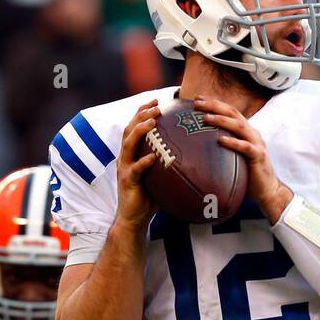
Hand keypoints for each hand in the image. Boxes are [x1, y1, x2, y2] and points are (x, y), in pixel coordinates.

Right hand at [115, 100, 159, 230]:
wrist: (134, 219)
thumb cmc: (149, 198)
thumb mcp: (160, 176)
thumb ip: (169, 163)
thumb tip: (195, 156)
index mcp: (132, 153)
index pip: (135, 126)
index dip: (143, 111)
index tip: (157, 101)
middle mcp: (125, 157)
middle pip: (130, 128)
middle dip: (142, 114)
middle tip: (157, 106)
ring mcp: (124, 168)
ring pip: (129, 143)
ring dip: (141, 130)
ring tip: (153, 122)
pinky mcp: (127, 181)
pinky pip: (135, 169)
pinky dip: (144, 161)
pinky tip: (153, 156)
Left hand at [192, 96, 291, 222]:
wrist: (267, 190)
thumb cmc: (248, 174)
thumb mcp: (234, 156)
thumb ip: (224, 147)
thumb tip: (200, 145)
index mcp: (246, 131)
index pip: (229, 111)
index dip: (214, 103)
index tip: (197, 99)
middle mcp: (252, 133)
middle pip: (233, 113)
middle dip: (214, 106)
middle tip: (197, 103)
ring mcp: (256, 143)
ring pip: (239, 126)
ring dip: (221, 121)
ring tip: (205, 118)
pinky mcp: (258, 156)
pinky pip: (245, 147)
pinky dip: (233, 142)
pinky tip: (220, 140)